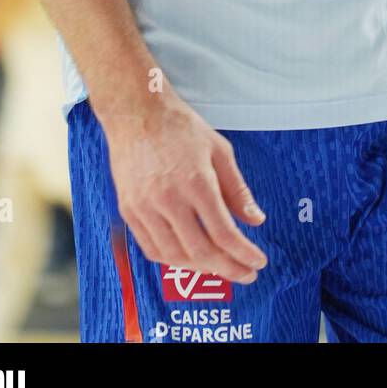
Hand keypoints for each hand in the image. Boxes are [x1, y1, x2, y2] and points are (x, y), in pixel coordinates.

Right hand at [103, 95, 268, 285]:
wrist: (137, 113)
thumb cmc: (180, 128)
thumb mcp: (219, 150)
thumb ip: (237, 189)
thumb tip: (256, 220)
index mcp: (196, 182)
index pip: (224, 233)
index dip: (244, 254)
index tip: (258, 263)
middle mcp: (168, 199)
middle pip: (200, 251)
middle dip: (228, 269)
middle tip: (245, 274)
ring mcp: (145, 207)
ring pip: (174, 256)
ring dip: (201, 269)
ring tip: (220, 267)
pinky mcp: (128, 211)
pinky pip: (151, 248)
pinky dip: (173, 260)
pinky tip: (189, 258)